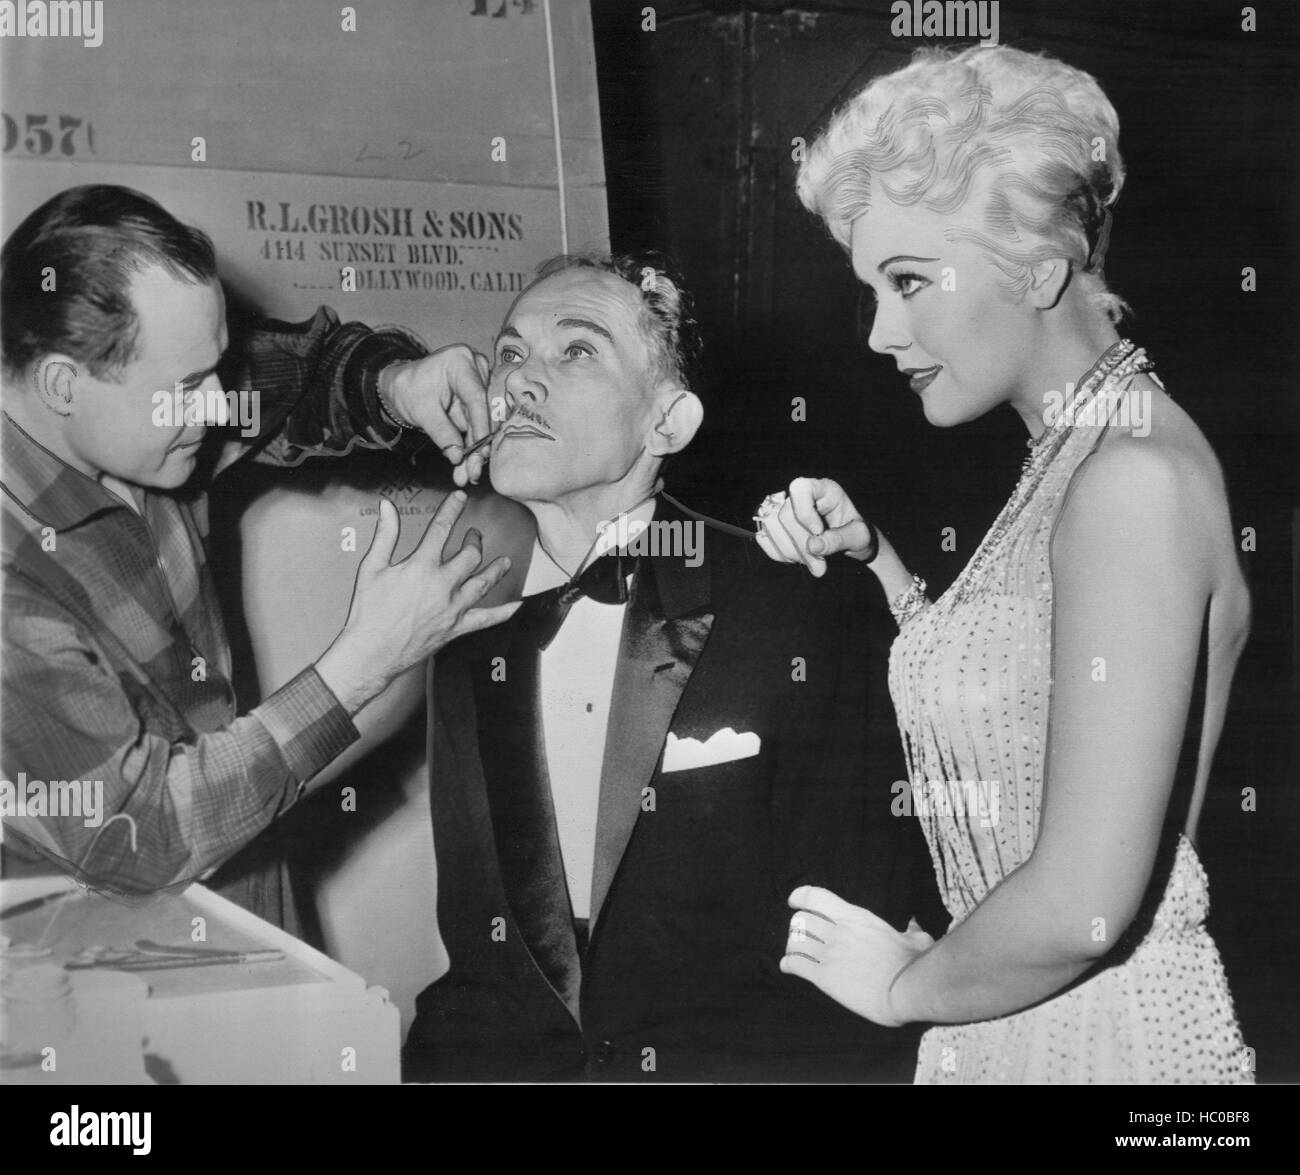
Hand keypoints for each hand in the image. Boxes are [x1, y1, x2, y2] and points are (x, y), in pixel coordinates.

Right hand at [317, 491, 517, 712]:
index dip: (452, 510)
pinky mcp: (456, 628)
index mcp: (421, 567)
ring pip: (484, 583)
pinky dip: (504, 613)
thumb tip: (387, 508)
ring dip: (497, 569)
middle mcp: (442, 585)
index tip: (460, 498)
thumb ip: (385, 535)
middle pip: (470, 555)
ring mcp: (452, 608)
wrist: (371, 652)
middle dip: (475, 540)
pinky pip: (487, 620)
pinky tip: (517, 606)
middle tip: (475, 536)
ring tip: (505, 561)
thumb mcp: (371, 568)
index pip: (441, 529)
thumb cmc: (368, 612)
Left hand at [380, 346, 492, 485]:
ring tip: (466, 475)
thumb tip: (458, 456)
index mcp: (460, 361)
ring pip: (483, 424)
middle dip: (478, 445)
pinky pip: (478, 428)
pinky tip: (467, 468)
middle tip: (471, 471)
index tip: (480, 451)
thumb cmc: (407, 390)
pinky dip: (472, 448)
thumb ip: (441, 432)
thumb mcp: (421, 411)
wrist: (401, 388)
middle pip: (484, 412)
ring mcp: (481, 385)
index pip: (476, 396)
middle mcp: (477, 369)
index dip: (480, 426)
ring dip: (475, 452)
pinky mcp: (479, 402)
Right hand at [754, 477, 874, 575]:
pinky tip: (801, 560)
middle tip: (821, 566)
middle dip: (801, 544)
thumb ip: (838, 540)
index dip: (804, 512)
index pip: (800, 488)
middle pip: (785, 515)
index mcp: (823, 489)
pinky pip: (766, 540)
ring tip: (815, 566)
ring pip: (772, 529)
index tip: (819, 531)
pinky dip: (782, 555)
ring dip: (792, 552)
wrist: (851, 544)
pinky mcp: (777, 527)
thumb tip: (813, 546)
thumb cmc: (858, 534)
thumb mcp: (858, 537)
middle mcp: (801, 497)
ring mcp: (786, 511)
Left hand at [779, 885, 934, 1026]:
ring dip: (792, 946)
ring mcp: (829, 953)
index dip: (801, 896)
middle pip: (801, 919)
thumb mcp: (916, 940)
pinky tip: (789, 967)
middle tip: (801, 936)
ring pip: (795, 940)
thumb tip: (914, 925)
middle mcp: (838, 930)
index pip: (816, 897)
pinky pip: (795, 965)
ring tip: (795, 952)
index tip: (794, 900)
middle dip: (798, 927)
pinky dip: (788, 964)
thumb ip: (911, 930)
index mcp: (856, 917)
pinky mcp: (824, 977)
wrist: (906, 989)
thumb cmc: (914, 963)